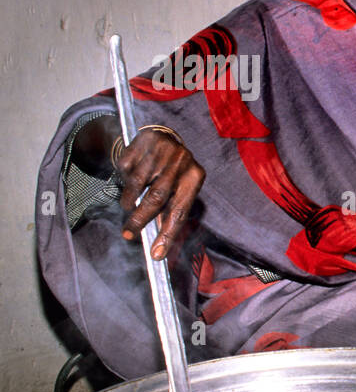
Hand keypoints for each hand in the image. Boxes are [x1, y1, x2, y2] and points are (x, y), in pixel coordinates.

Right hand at [117, 130, 204, 259]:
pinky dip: (124, 178)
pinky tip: (130, 176)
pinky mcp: (142, 142)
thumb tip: (158, 245)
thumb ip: (169, 211)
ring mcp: (161, 151)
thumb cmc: (172, 174)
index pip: (180, 211)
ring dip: (128, 200)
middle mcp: (180, 162)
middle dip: (140, 220)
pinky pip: (125, 169)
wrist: (162, 137)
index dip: (168, 234)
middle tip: (128, 235)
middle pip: (156, 199)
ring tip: (127, 205)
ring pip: (137, 185)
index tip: (157, 254)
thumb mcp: (179, 189)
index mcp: (195, 177)